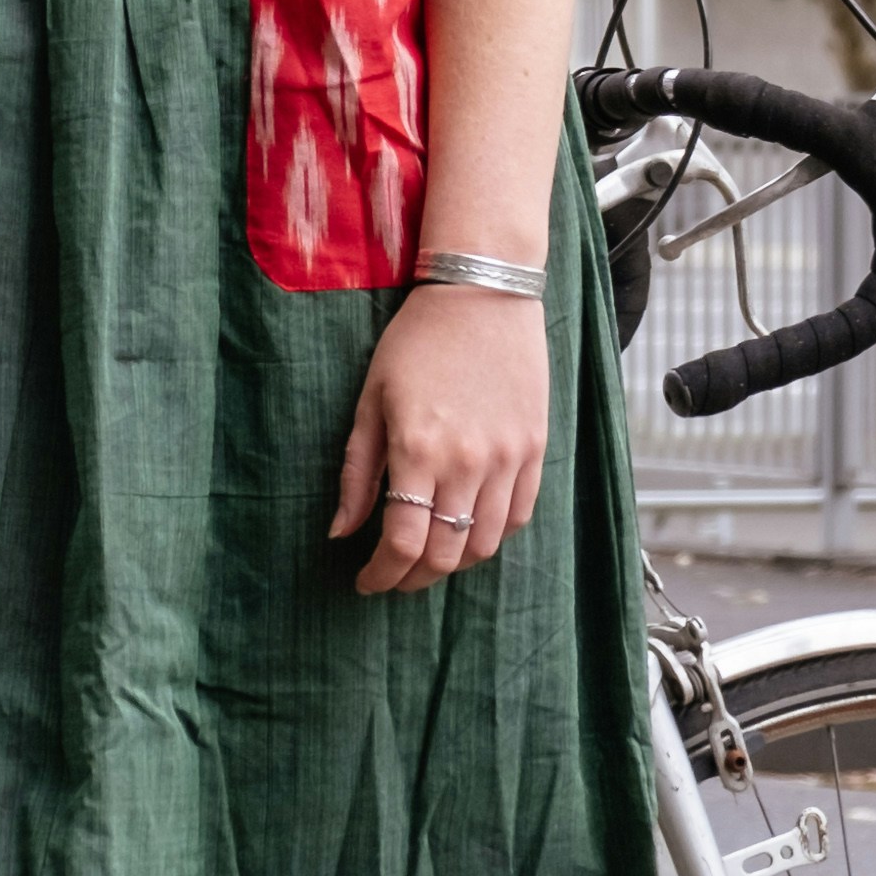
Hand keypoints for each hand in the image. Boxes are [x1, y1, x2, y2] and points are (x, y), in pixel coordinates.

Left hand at [334, 279, 547, 597]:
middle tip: (394, 576)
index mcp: (417, 449)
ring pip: (483, 545)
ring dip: (452, 564)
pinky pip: (517, 517)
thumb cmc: (417, 340)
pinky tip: (467, 531)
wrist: (483, 294)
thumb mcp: (371, 400)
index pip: (403, 542)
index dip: (382, 575)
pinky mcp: (535, 449)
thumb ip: (357, 471)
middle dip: (413, 578)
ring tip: (429, 557)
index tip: (367, 582)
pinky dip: (490, 537)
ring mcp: (508, 458)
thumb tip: (341, 531)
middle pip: (445, 554)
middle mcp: (467, 462)